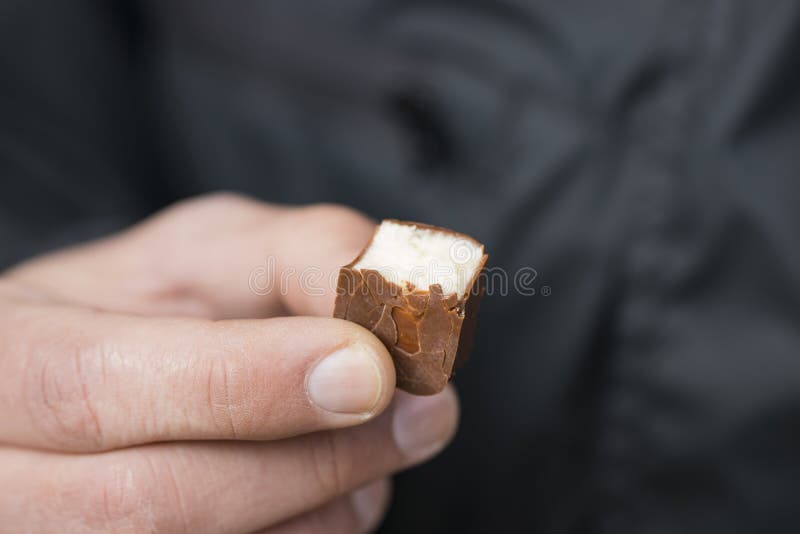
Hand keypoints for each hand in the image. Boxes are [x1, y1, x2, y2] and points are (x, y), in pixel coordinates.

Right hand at [0, 194, 458, 532]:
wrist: (90, 381)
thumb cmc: (147, 306)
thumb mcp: (209, 251)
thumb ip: (296, 254)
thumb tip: (383, 295)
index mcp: (8, 359)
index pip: (100, 386)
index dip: (245, 383)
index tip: (369, 370)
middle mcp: (7, 475)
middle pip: (154, 502)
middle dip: (312, 459)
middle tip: (425, 413)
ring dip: (323, 506)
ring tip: (383, 447)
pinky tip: (336, 492)